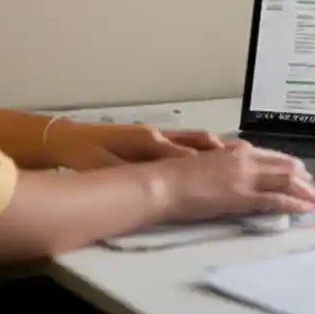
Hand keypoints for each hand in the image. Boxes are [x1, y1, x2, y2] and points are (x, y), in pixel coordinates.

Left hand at [45, 120, 228, 170]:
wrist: (65, 138)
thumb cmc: (83, 155)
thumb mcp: (103, 166)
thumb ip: (128, 173)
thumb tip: (152, 181)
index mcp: (146, 141)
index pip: (182, 152)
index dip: (204, 160)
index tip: (228, 166)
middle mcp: (157, 133)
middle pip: (198, 141)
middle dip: (222, 151)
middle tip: (248, 159)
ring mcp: (157, 133)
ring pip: (196, 138)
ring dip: (219, 146)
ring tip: (244, 154)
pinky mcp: (154, 135)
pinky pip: (188, 139)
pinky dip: (207, 145)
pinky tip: (220, 150)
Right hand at [155, 145, 314, 221]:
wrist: (161, 184)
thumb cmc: (174, 175)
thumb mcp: (205, 162)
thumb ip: (224, 163)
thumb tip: (234, 170)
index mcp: (236, 150)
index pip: (272, 157)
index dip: (290, 166)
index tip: (303, 173)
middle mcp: (245, 159)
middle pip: (285, 167)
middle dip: (305, 179)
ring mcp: (245, 178)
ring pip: (287, 181)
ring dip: (306, 191)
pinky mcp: (242, 197)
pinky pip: (276, 200)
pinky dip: (294, 204)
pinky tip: (305, 208)